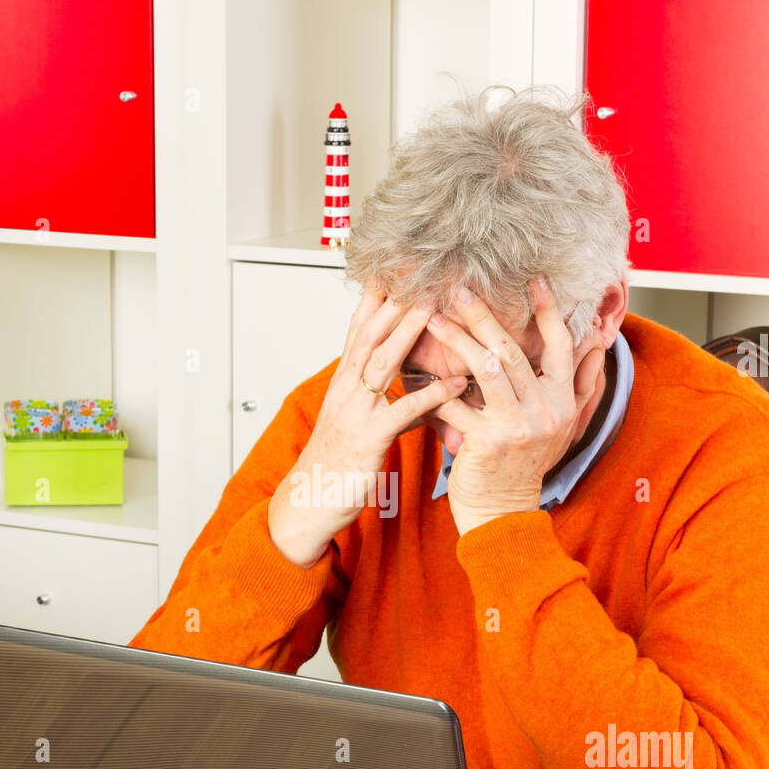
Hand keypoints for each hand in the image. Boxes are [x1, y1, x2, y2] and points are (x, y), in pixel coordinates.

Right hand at [268, 283, 470, 566]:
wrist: (310, 502)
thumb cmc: (337, 463)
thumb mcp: (359, 424)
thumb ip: (387, 404)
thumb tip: (415, 395)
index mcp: (344, 382)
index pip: (359, 328)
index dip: (376, 297)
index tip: (396, 266)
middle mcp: (345, 389)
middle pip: (370, 333)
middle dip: (395, 300)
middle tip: (421, 270)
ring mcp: (355, 411)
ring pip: (383, 361)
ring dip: (410, 332)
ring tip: (438, 308)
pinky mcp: (368, 437)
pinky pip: (404, 410)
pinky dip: (434, 394)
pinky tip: (458, 383)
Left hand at [425, 280, 604, 535]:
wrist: (504, 512)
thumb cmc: (526, 465)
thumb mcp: (564, 426)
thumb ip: (581, 384)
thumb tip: (597, 342)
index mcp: (563, 401)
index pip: (562, 347)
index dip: (550, 312)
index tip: (535, 280)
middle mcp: (545, 411)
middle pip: (513, 351)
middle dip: (484, 316)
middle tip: (460, 290)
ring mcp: (516, 427)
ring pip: (484, 370)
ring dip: (456, 340)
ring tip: (432, 319)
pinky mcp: (486, 443)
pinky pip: (456, 405)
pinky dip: (434, 386)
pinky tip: (413, 369)